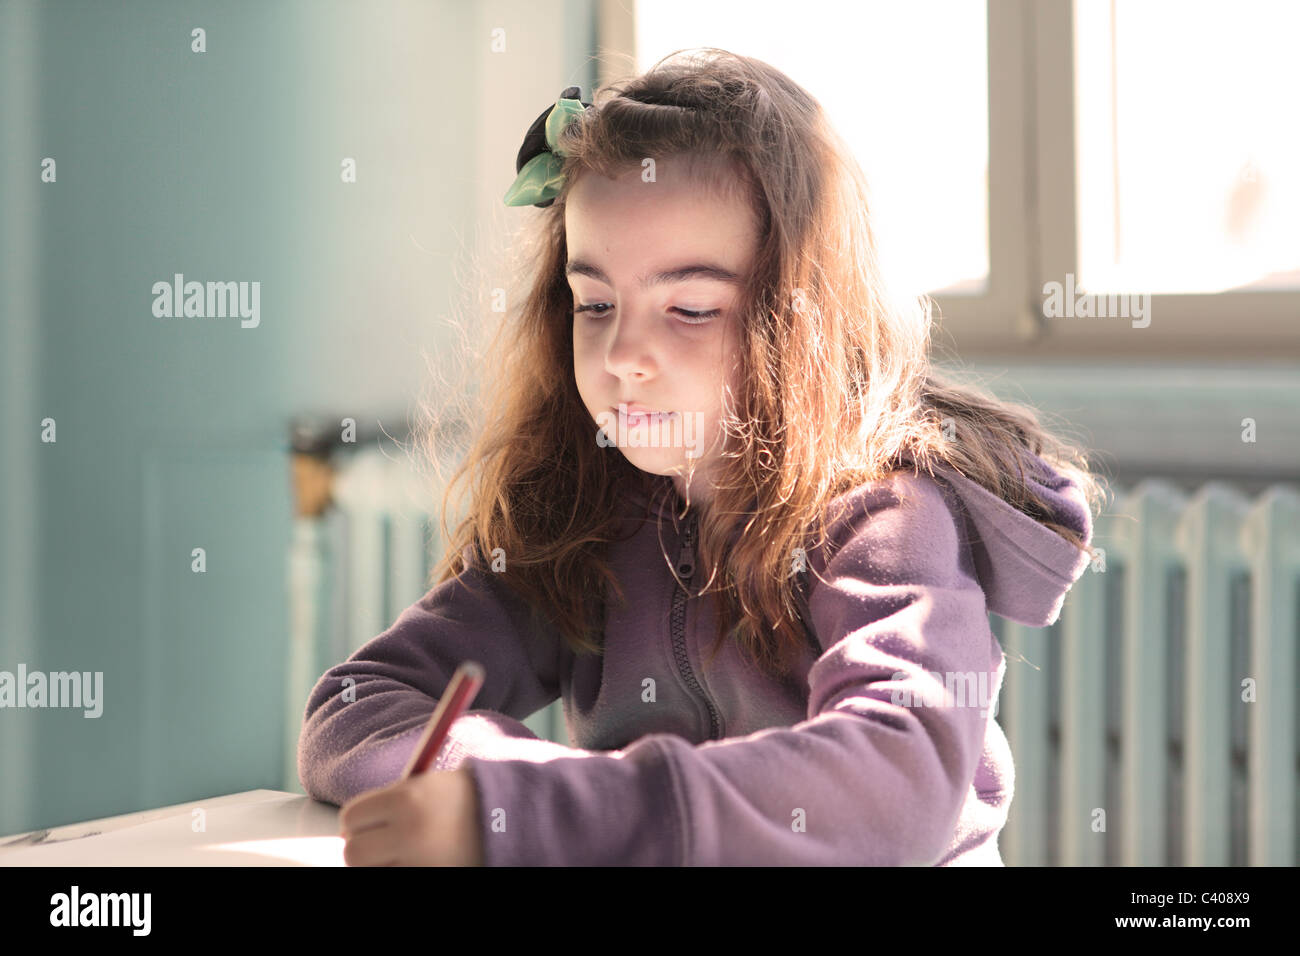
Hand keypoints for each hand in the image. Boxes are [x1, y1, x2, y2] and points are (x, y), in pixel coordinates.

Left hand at [339, 767, 483, 865]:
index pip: (352, 817)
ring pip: (371, 872)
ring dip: (381, 864)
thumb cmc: (462, 800)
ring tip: (402, 854)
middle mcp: (409, 832)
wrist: (508, 819)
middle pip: (354, 852)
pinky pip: (396, 879)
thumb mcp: (425, 786)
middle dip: (364, 847)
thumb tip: (349, 829)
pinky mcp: (428, 877)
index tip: (368, 822)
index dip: (358, 820)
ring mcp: (420, 862)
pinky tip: (416, 862)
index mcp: (406, 800)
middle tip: (381, 843)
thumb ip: (389, 801)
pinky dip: (400, 871)